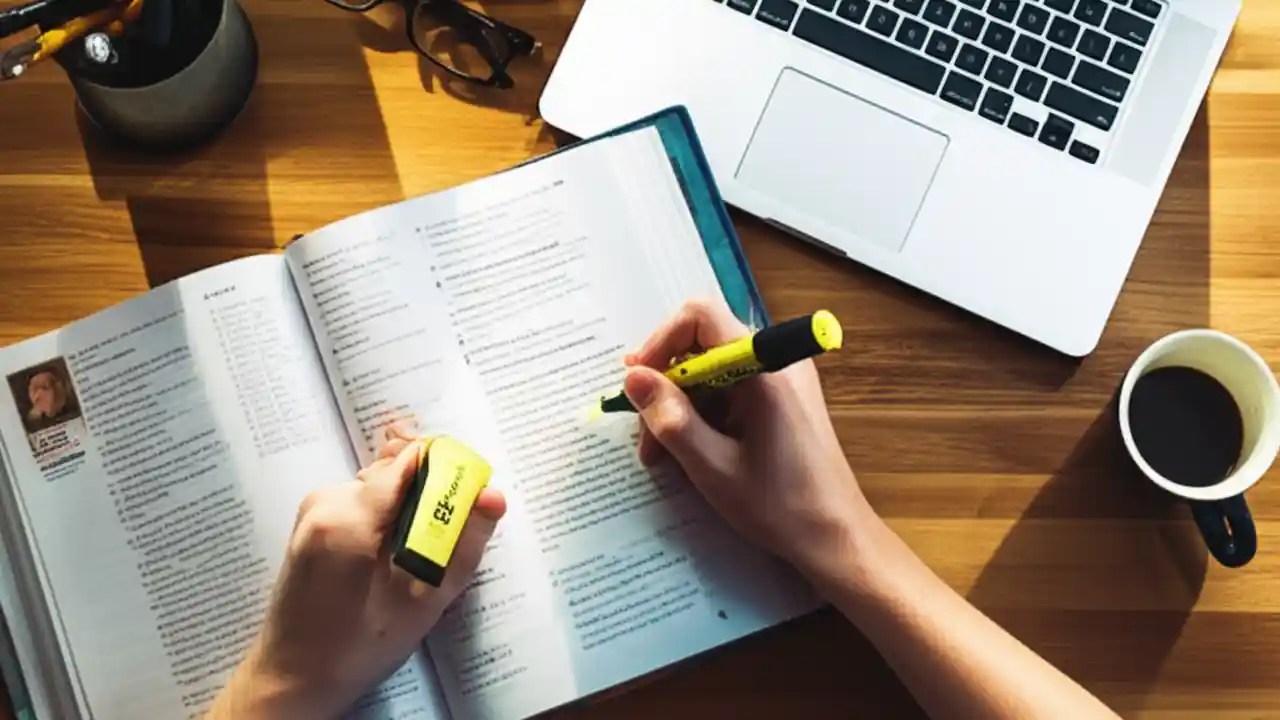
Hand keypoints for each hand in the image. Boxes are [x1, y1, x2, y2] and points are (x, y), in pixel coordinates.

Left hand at [208, 426, 505, 718]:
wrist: (293, 675)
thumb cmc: (358, 647)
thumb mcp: (424, 601)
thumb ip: (464, 543)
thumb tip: (494, 496)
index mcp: (351, 517)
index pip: (411, 458)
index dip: (449, 468)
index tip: (470, 496)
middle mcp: (326, 501)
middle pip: (396, 469)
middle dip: (430, 493)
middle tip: (447, 537)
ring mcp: (314, 509)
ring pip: (381, 485)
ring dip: (407, 509)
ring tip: (416, 557)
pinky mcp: (311, 520)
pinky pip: (362, 500)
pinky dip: (385, 518)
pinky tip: (390, 558)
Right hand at [624, 299, 876, 578]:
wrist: (835, 536)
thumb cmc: (780, 506)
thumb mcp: (712, 466)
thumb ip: (671, 418)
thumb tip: (633, 377)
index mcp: (764, 366)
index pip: (700, 316)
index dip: (660, 342)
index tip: (639, 384)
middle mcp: (777, 360)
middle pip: (702, 345)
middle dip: (666, 386)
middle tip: (646, 436)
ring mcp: (782, 379)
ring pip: (711, 371)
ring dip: (680, 407)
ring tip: (663, 455)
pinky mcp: (782, 399)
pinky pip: (730, 390)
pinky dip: (703, 415)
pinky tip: (690, 453)